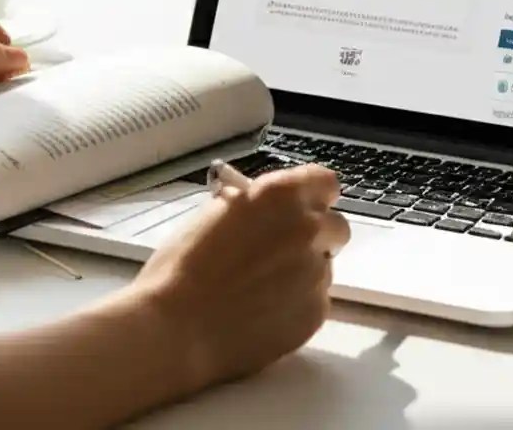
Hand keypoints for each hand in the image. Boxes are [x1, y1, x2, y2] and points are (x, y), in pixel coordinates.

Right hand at [125, 164, 351, 390]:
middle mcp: (308, 230)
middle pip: (335, 226)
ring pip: (323, 266)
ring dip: (302, 271)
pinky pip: (315, 301)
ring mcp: (317, 273)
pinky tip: (260, 313)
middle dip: (315, 235)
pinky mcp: (316, 313)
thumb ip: (251, 207)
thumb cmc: (180, 269)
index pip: (325, 182)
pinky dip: (295, 304)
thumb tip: (262, 210)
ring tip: (259, 290)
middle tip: (281, 250)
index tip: (299, 207)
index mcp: (280, 196)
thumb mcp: (212, 216)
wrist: (176, 329)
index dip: (313, 196)